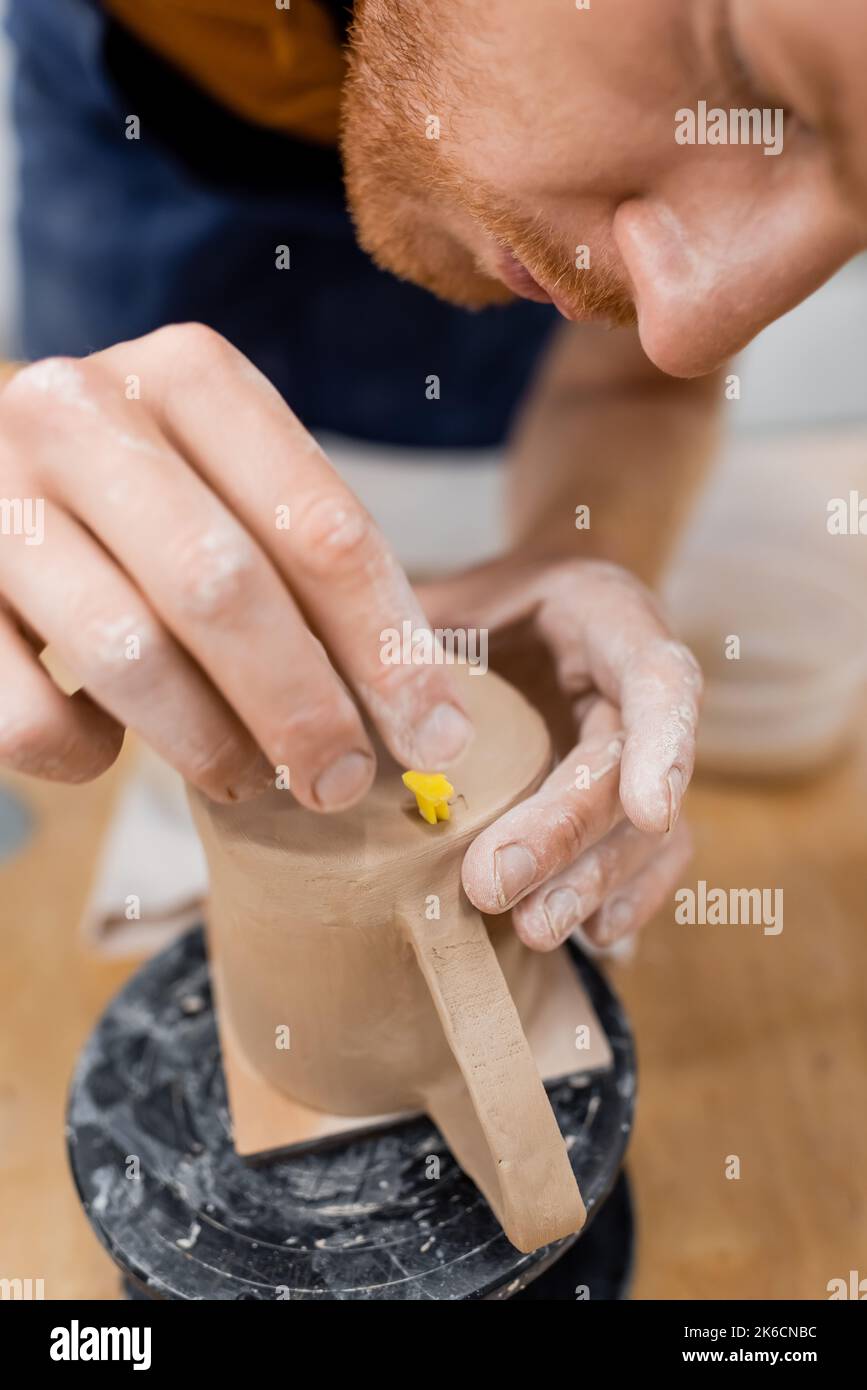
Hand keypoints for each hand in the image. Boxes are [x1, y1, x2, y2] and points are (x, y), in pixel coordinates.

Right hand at [0, 325, 472, 804]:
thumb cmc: (146, 502)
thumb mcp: (232, 490)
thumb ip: (310, 572)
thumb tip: (420, 716)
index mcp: (187, 375)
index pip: (318, 525)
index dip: (389, 646)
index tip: (436, 735)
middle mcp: (81, 413)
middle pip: (223, 587)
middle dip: (303, 706)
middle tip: (344, 782)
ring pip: (127, 652)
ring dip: (209, 741)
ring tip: (248, 778)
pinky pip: (28, 715)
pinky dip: (87, 756)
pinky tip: (111, 746)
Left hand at [422, 558, 700, 950]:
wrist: (531, 604)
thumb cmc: (485, 599)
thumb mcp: (447, 594)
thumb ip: (408, 632)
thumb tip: (335, 684)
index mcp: (609, 618)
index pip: (660, 678)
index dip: (664, 744)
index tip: (647, 810)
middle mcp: (640, 688)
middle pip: (628, 771)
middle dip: (570, 835)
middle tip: (499, 886)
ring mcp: (643, 750)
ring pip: (648, 831)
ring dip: (593, 884)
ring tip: (534, 930)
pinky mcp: (630, 801)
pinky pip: (648, 858)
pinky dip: (625, 900)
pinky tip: (594, 940)